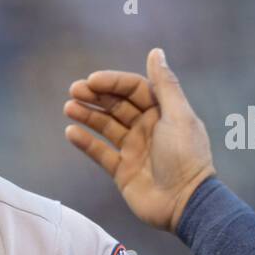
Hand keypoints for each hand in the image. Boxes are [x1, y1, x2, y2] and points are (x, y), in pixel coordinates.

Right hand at [64, 48, 216, 233]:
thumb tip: (156, 52)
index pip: (133, 89)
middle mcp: (147, 128)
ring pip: (105, 127)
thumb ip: (165, 84)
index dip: (113, 82)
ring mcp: (133, 149)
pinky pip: (100, 152)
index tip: (92, 81)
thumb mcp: (178, 116)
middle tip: (74, 91)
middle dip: (95, 96)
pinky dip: (85, 142)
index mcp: (163, 112)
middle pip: (116, 105)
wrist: (184, 202)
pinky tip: (71, 132)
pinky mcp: (122, 170)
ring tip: (68, 108)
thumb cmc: (186, 157)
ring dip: (87, 116)